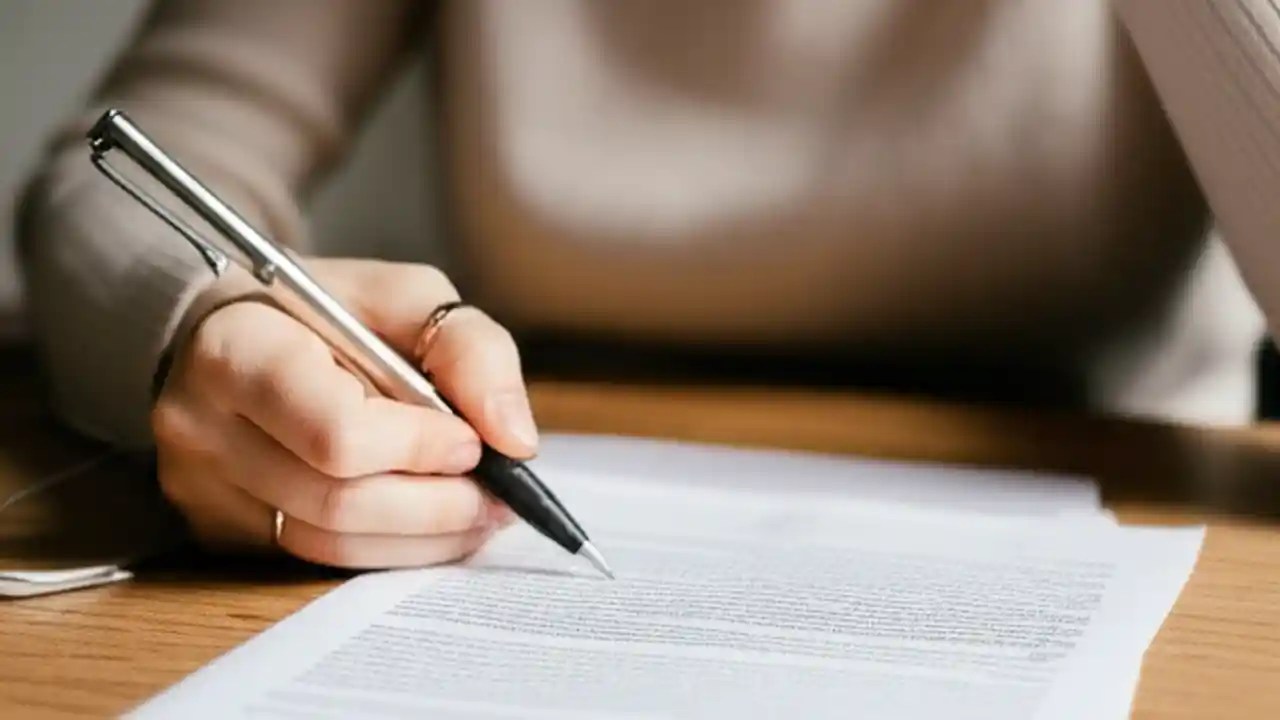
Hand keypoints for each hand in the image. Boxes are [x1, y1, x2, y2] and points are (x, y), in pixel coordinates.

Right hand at [151, 258, 537, 567]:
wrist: (227, 331)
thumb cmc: (327, 309)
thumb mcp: (405, 295)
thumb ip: (468, 350)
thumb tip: (515, 440)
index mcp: (239, 349)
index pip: (338, 432)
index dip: (420, 447)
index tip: (471, 441)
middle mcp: (204, 426)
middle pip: (338, 500)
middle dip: (437, 504)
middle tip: (495, 494)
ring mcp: (204, 487)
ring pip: (330, 545)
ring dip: (424, 537)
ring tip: (478, 511)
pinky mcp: (221, 529)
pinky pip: (317, 561)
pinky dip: (390, 550)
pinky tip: (431, 525)